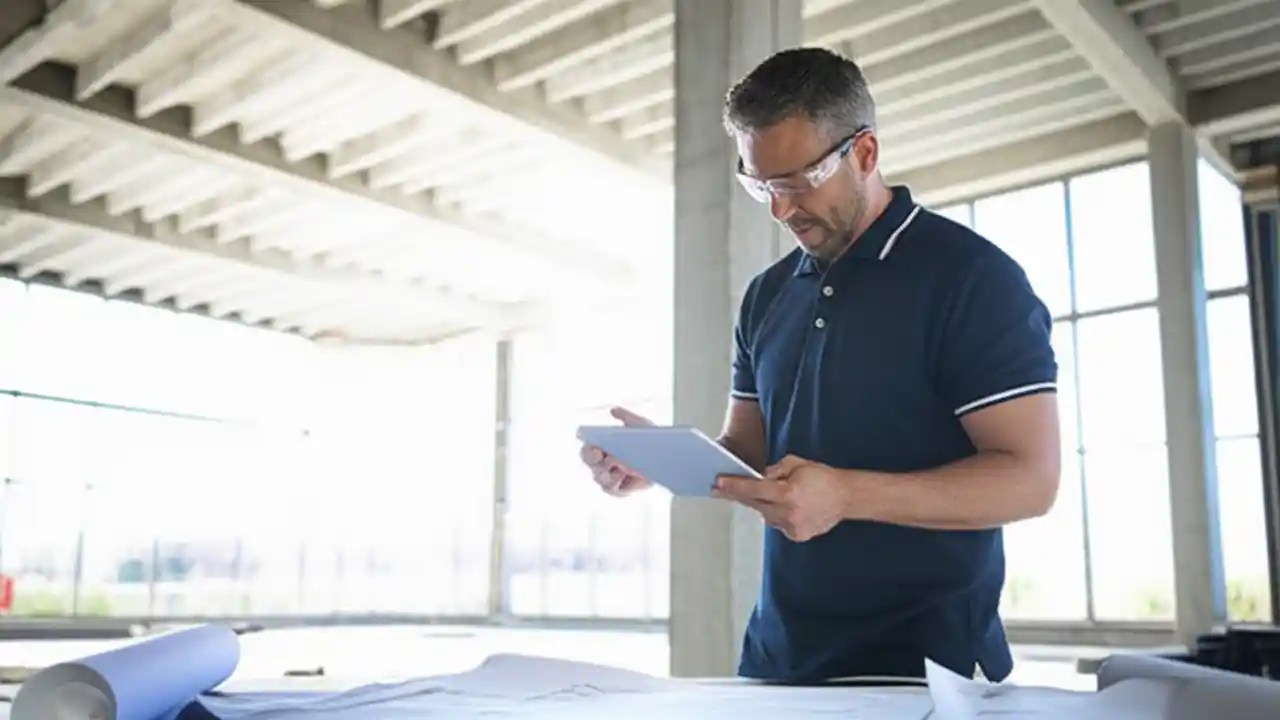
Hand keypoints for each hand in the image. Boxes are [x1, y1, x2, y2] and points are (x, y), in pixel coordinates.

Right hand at [580, 407, 654, 496]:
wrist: (666, 456)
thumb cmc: (650, 439)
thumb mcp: (640, 425)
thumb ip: (626, 417)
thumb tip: (613, 411)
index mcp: (602, 446)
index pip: (587, 451)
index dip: (589, 452)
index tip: (598, 451)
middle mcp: (602, 463)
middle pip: (592, 466)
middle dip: (598, 465)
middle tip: (610, 461)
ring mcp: (610, 477)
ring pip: (601, 479)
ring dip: (609, 475)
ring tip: (623, 469)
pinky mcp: (620, 489)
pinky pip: (613, 490)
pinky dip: (619, 485)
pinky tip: (628, 478)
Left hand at [713, 454, 848, 541]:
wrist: (846, 497)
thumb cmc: (822, 477)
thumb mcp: (797, 463)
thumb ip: (774, 470)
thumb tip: (756, 477)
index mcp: (789, 493)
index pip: (754, 489)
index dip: (734, 486)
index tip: (717, 483)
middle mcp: (789, 513)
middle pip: (755, 504)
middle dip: (737, 495)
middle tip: (719, 488)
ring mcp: (793, 527)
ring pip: (765, 515)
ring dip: (761, 504)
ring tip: (764, 493)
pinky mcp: (796, 536)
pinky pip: (777, 523)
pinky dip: (776, 514)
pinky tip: (785, 506)